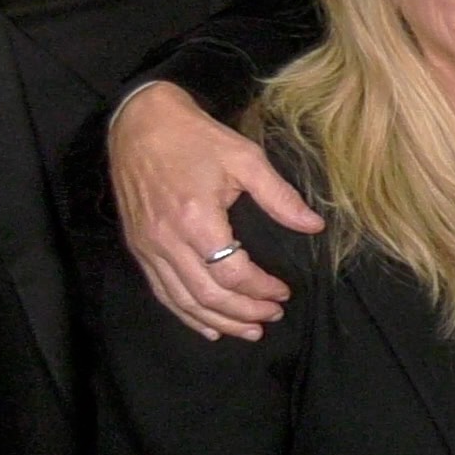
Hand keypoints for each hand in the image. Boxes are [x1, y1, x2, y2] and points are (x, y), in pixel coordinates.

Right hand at [112, 83, 317, 339]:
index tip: (284, 290)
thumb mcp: (245, 158)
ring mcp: (148, 248)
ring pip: (184, 301)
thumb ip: (280, 196)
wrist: (139, 123)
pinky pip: (162, 292)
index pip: (233, 273)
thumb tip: (314, 226)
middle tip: (273, 317)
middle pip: (208, 295)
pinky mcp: (139, 248)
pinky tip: (208, 327)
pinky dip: (186, 314)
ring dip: (218, 321)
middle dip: (244, 312)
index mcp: (196, 219)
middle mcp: (167, 241)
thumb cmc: (195, 137)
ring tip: (248, 331)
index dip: (261, 288)